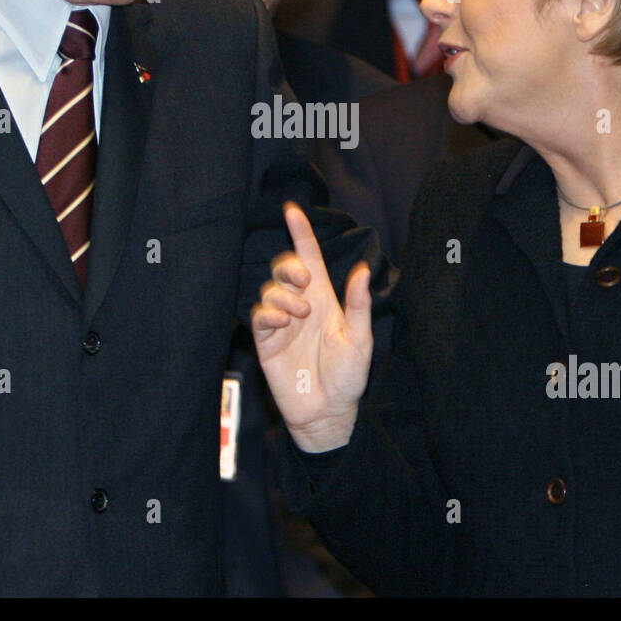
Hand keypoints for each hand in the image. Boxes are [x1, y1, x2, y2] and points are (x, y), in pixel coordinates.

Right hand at [251, 202, 373, 451]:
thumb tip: (361, 269)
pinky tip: (283, 321)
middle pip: (284, 268)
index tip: (292, 209)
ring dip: (283, 294)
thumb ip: (358, 305)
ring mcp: (281, 323)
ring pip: (270, 290)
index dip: (301, 232)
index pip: (310, 258)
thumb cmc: (348, 376)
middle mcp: (301, 305)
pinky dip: (268, 311)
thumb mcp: (361, 339)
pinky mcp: (267, 342)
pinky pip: (259, 315)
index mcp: (324, 299)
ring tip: (299, 315)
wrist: (328, 412)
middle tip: (305, 281)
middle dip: (289, 265)